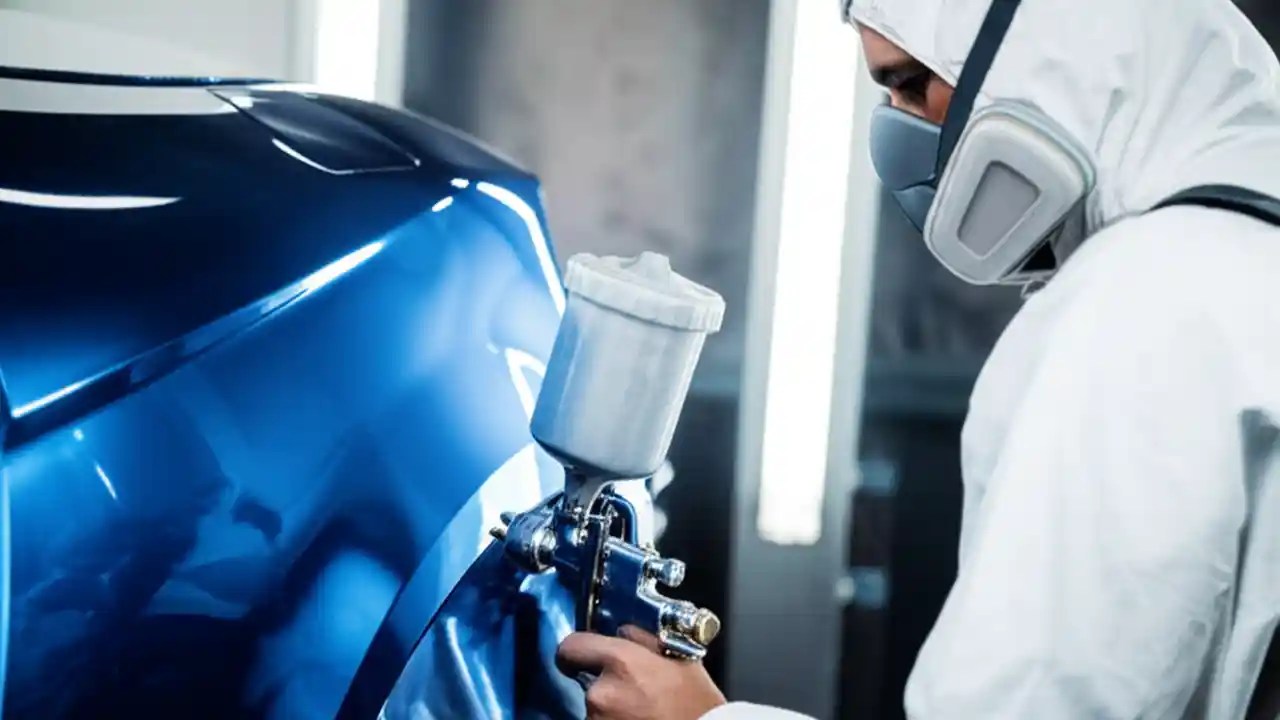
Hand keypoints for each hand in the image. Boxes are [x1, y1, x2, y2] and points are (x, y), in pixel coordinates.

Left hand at [556, 626, 726, 719]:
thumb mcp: (682, 660)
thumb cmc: (698, 708)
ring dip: (609, 708)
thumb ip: (645, 640)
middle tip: (631, 692)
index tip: (580, 655)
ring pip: (594, 706)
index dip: (577, 650)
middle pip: (587, 680)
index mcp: (621, 662)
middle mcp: (602, 692)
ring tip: (640, 711)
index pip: (572, 646)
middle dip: (603, 684)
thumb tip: (624, 632)